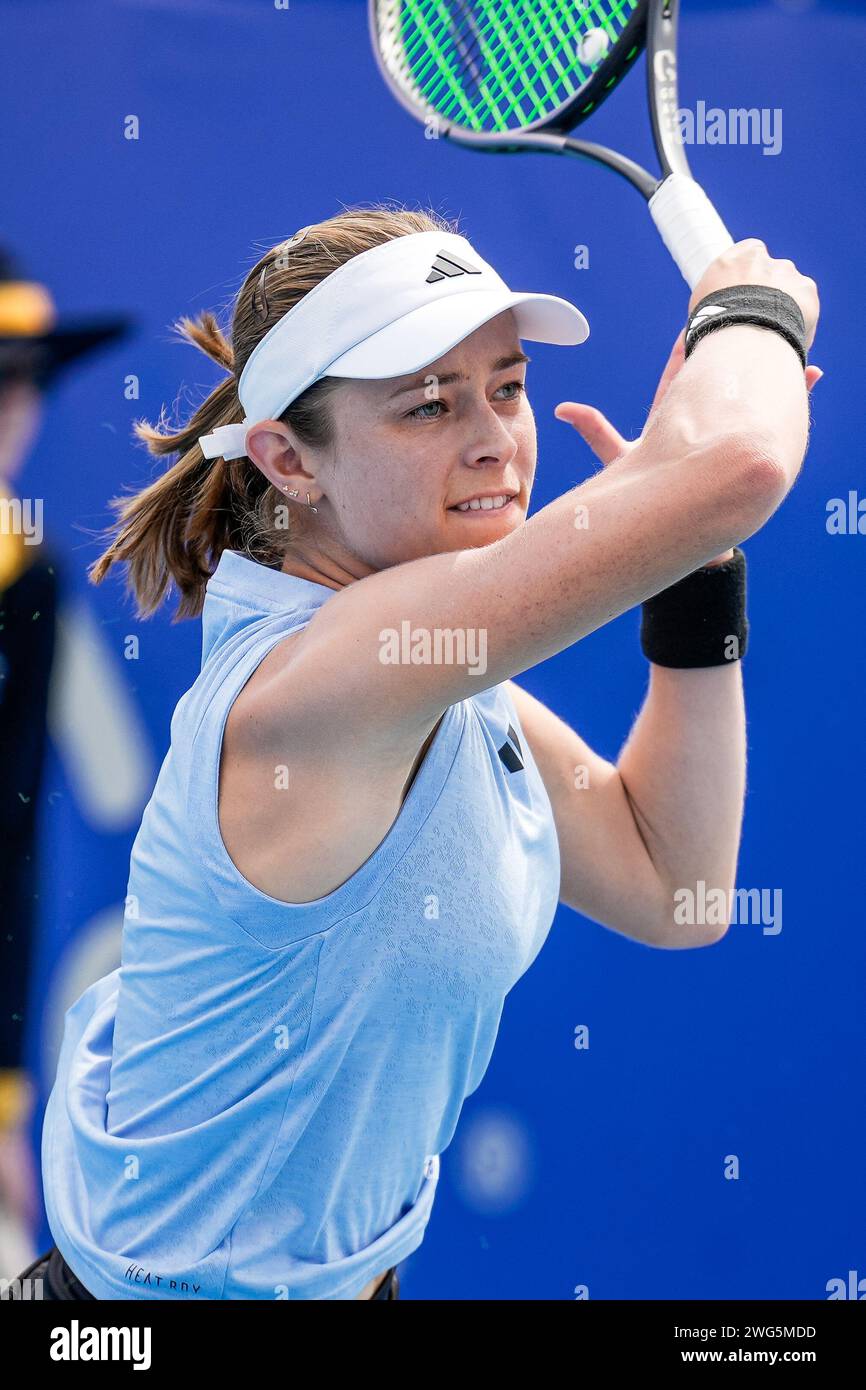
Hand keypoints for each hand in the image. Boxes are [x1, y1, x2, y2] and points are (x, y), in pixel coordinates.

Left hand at [554, 333, 822, 565]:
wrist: (677, 540)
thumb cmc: (645, 502)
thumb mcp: (619, 459)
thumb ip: (595, 431)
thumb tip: (560, 406)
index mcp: (670, 423)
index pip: (678, 378)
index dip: (684, 351)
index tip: (691, 324)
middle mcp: (699, 427)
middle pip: (718, 380)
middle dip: (732, 352)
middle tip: (747, 320)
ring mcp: (723, 439)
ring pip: (748, 400)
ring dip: (768, 376)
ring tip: (789, 352)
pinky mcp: (743, 454)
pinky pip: (772, 426)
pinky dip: (790, 404)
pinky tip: (810, 378)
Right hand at [688, 239, 819, 349]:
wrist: (739, 342)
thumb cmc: (712, 333)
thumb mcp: (701, 312)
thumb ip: (717, 301)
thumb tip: (709, 315)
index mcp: (731, 259)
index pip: (749, 253)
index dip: (750, 275)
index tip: (748, 295)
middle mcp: (760, 259)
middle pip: (771, 271)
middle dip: (770, 291)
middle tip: (762, 319)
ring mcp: (785, 272)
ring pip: (790, 287)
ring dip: (787, 304)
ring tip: (775, 333)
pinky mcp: (806, 289)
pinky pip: (806, 304)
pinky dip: (802, 318)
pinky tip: (788, 336)